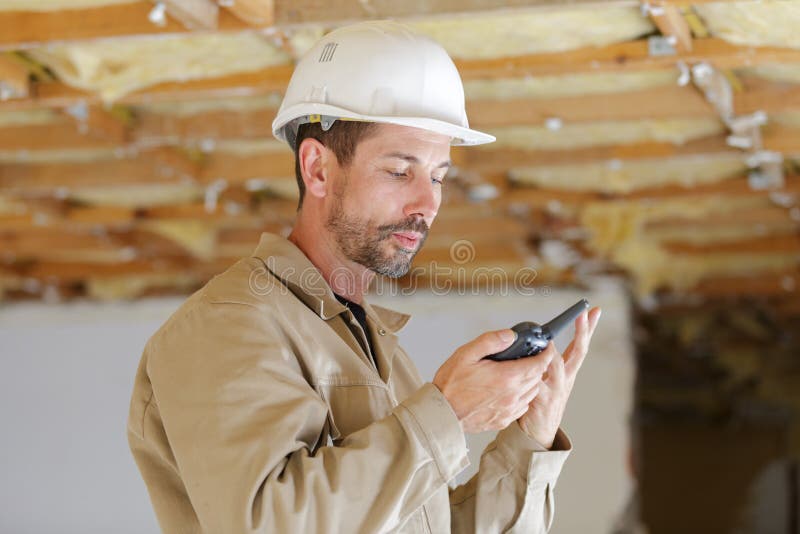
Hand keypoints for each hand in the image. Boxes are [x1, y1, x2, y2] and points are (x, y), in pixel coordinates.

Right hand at [433, 329, 553, 433]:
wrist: (442, 413)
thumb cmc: (450, 385)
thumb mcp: (466, 354)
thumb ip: (491, 341)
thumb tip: (510, 335)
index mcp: (506, 377)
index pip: (539, 364)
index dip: (546, 353)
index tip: (546, 346)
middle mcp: (512, 395)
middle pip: (538, 378)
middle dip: (538, 365)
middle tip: (531, 356)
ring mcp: (509, 410)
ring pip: (532, 393)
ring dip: (532, 381)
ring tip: (521, 371)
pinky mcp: (503, 420)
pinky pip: (523, 406)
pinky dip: (523, 396)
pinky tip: (512, 390)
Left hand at [518, 307, 600, 447]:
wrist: (538, 432)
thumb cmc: (541, 399)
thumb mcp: (548, 376)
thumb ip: (545, 358)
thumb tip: (540, 335)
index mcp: (567, 370)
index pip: (580, 345)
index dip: (588, 328)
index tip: (594, 310)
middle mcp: (565, 378)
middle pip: (577, 353)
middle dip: (581, 333)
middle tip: (582, 316)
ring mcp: (556, 390)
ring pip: (557, 368)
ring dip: (553, 354)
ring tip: (550, 340)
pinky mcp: (542, 401)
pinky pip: (537, 385)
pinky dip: (533, 376)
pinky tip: (528, 368)